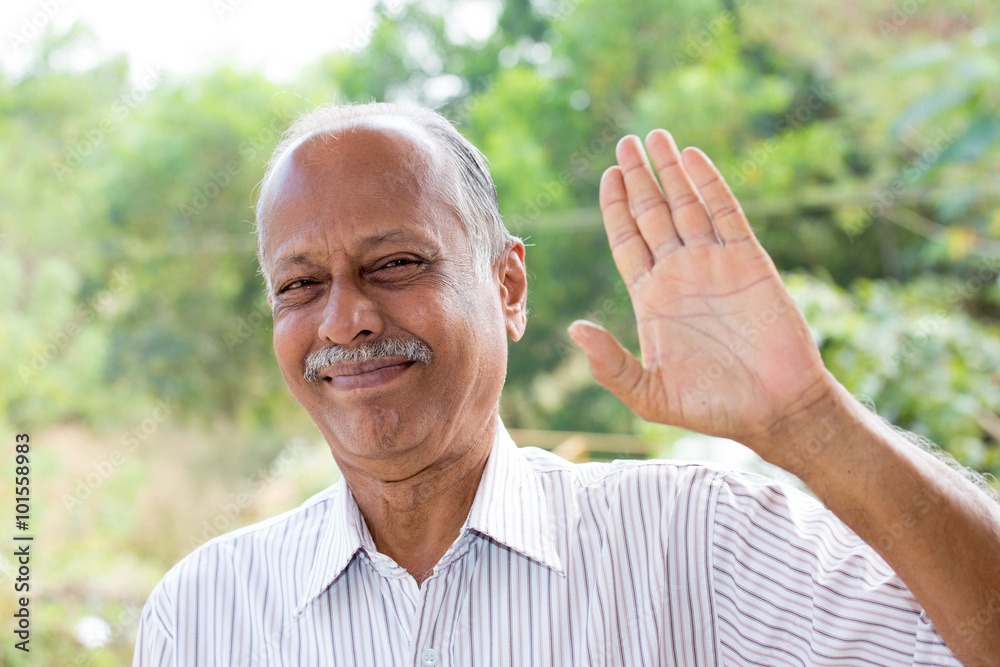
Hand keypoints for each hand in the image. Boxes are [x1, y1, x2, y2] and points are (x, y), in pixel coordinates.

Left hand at [569, 130, 831, 455]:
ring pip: (686, 205)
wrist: (775, 409)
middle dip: (637, 178)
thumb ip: (611, 364)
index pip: (627, 241)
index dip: (615, 207)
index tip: (607, 175)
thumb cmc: (712, 407)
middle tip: (624, 143)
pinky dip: (709, 184)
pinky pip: (725, 213)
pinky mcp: (749, 261)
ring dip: (670, 171)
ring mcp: (714, 264)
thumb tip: (573, 330)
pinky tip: (693, 157)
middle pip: (652, 213)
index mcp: (652, 298)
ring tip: (654, 136)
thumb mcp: (649, 395)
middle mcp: (679, 274)